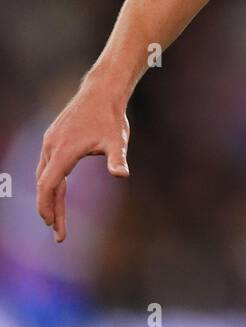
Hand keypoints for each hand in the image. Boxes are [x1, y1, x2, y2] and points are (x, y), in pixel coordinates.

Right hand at [36, 80, 129, 242]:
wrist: (101, 92)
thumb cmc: (110, 118)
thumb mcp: (117, 140)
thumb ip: (117, 159)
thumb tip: (122, 174)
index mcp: (63, 151)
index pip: (48, 185)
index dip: (48, 207)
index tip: (52, 226)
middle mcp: (51, 147)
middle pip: (44, 185)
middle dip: (50, 210)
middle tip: (59, 234)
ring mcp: (50, 142)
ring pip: (44, 176)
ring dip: (50, 198)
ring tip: (57, 220)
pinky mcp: (53, 138)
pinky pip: (47, 166)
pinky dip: (50, 183)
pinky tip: (58, 194)